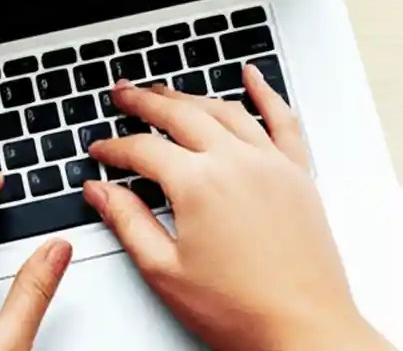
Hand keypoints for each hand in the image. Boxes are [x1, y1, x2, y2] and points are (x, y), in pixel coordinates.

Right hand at [83, 70, 390, 350]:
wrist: (302, 328)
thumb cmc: (240, 310)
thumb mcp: (165, 271)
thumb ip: (128, 222)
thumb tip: (101, 192)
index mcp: (199, 184)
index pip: (144, 150)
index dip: (115, 148)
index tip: (100, 151)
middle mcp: (236, 162)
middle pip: (182, 115)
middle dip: (146, 102)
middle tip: (123, 94)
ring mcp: (271, 163)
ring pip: (226, 110)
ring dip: (192, 95)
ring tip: (167, 91)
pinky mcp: (298, 174)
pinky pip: (282, 119)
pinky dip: (265, 92)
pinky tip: (252, 77)